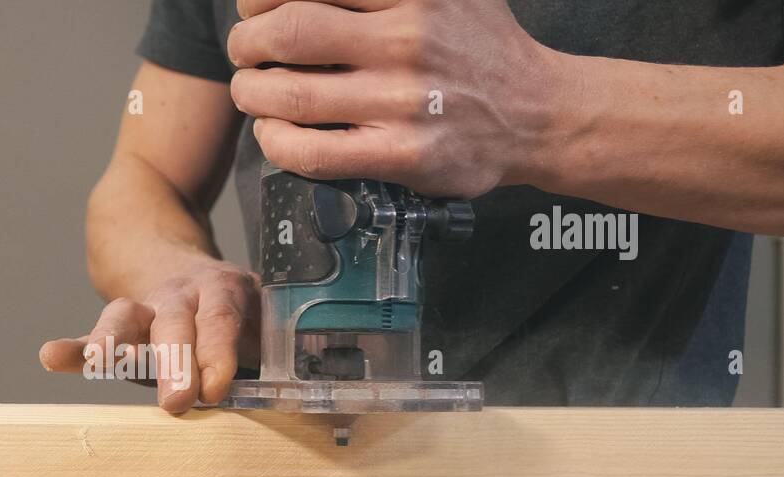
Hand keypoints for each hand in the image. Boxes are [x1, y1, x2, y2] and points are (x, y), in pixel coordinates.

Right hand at [39, 265, 260, 412]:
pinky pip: (92, 336)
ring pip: (126, 318)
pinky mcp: (115, 324)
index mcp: (222, 293)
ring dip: (113, 343)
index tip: (218, 386)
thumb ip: (263, 356)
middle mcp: (180, 297)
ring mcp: (143, 307)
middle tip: (177, 401)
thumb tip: (284, 403)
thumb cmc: (223, 312)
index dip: (219, 352)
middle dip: (175, 362)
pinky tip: (52, 357)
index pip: (222, 320)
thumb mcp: (253, 319)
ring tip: (97, 362)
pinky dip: (73, 350)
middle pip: (175, 324)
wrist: (168, 259)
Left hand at [228, 0, 562, 197]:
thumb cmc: (479, 47)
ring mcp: (403, 101)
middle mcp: (408, 39)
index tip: (254, 8)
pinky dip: (276, 142)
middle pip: (288, 32)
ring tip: (252, 91)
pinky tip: (274, 133)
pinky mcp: (402, 155)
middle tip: (245, 51)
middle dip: (247, 42)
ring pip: (290, 94)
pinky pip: (312, 152)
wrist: (538, 114)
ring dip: (252, 93)